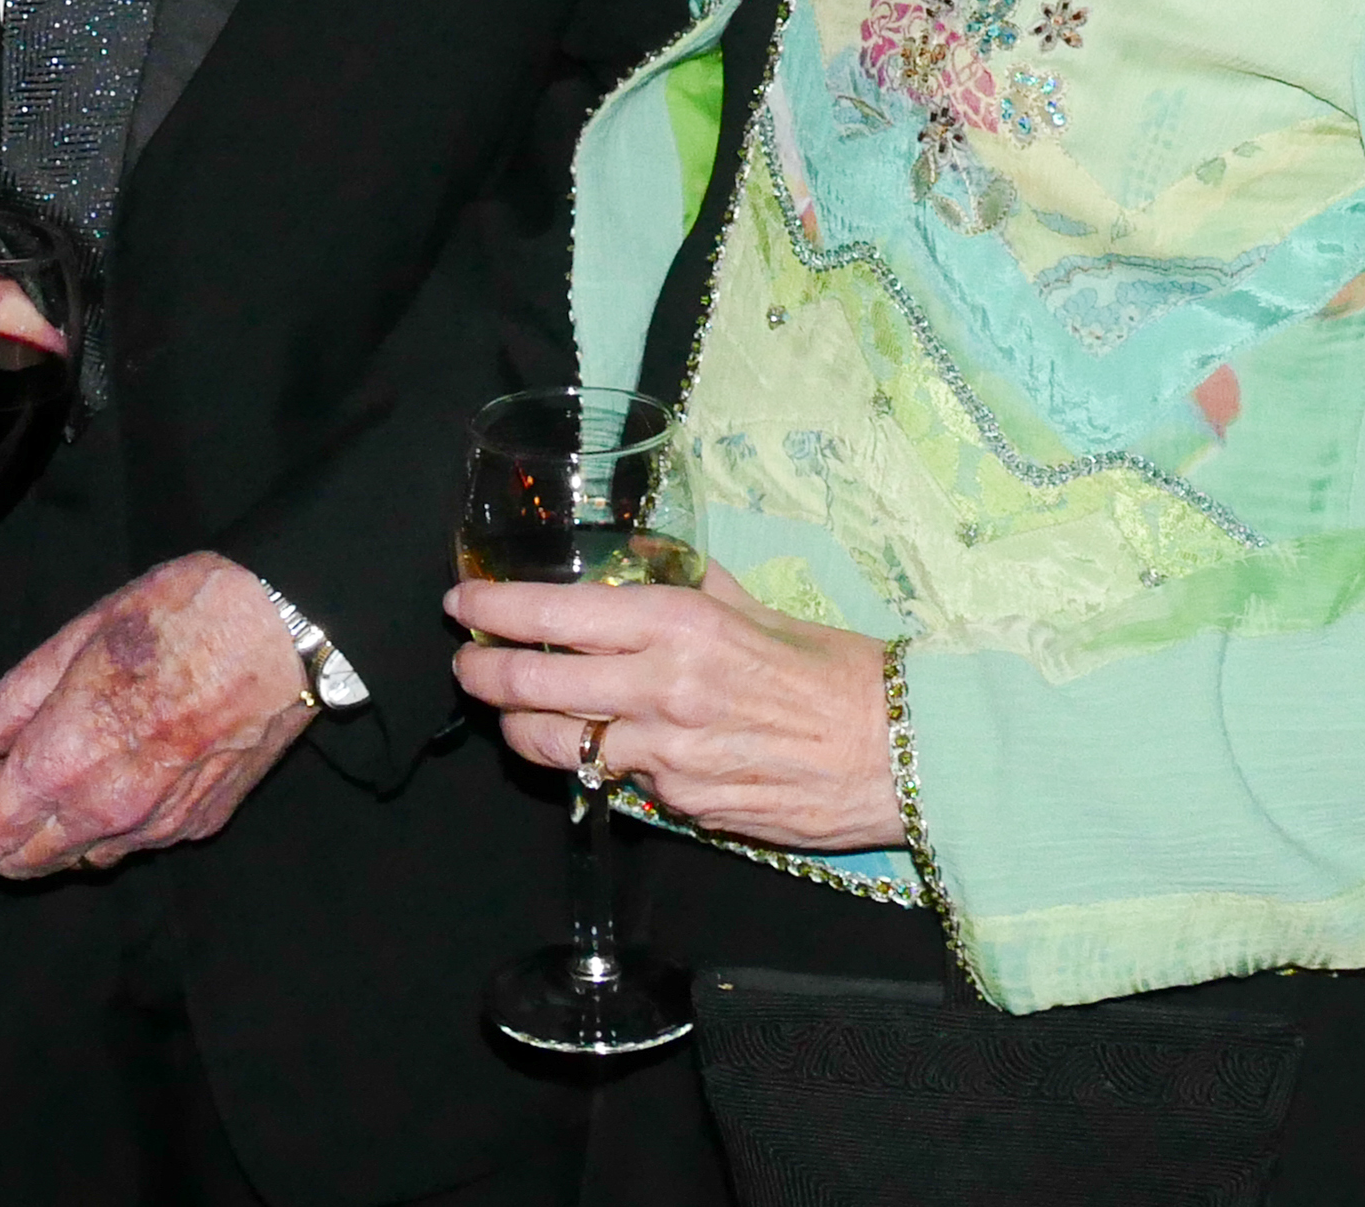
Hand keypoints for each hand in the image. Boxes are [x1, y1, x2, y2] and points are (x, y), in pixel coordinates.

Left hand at [0, 553, 313, 883]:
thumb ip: (17, 701)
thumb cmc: (182, 615)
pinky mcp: (196, 824)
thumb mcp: (76, 637)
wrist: (285, 628)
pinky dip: (96, 824)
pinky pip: (127, 844)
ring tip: (32, 774)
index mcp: (66, 759)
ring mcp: (157, 825)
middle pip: (21, 861)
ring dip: (39, 835)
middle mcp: (109, 810)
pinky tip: (102, 774)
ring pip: (74, 858)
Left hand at [446, 566, 903, 853]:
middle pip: (534, 687)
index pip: (553, 614)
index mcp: (677, 626)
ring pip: (558, 747)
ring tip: (515, 713)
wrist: (902, 752)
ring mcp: (669, 757)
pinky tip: (611, 749)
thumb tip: (639, 556)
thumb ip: (686, 586)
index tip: (462, 606)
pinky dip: (606, 766)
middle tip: (467, 665)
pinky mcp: (685, 806)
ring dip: (523, 730)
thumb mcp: (756, 606)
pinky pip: (621, 784)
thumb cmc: (835, 671)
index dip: (493, 611)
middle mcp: (663, 690)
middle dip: (482, 676)